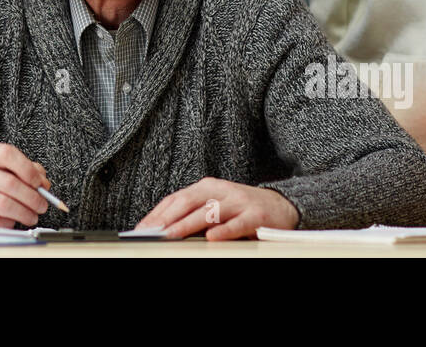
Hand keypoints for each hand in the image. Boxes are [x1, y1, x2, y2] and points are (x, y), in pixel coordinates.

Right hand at [0, 142, 51, 231]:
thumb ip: (21, 172)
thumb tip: (42, 182)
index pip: (6, 153)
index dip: (28, 169)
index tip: (40, 183)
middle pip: (8, 182)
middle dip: (32, 196)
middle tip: (42, 205)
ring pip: (3, 204)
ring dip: (25, 212)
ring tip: (32, 216)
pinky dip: (8, 224)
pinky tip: (11, 222)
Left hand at [136, 177, 298, 239]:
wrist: (282, 206)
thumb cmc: (242, 209)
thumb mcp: (215, 206)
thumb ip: (192, 214)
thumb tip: (163, 229)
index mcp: (207, 187)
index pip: (176, 198)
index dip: (158, 213)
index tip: (142, 228)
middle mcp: (221, 190)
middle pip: (189, 201)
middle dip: (168, 218)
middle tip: (152, 232)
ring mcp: (239, 201)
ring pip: (209, 212)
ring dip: (188, 224)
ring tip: (172, 234)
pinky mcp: (257, 215)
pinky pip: (238, 223)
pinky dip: (224, 231)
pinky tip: (212, 238)